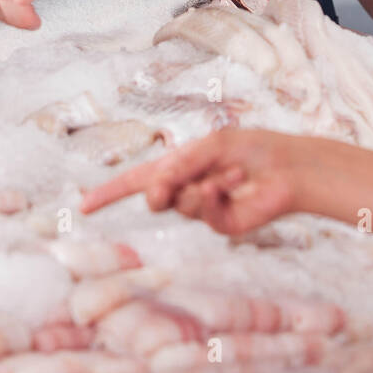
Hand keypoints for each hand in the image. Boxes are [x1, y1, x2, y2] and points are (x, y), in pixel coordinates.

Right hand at [79, 128, 308, 235]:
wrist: (289, 168)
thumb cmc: (252, 149)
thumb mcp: (211, 147)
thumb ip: (180, 167)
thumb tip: (154, 191)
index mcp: (180, 166)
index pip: (136, 180)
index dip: (110, 193)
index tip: (83, 206)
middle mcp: (187, 188)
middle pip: (154, 197)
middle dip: (160, 189)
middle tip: (166, 187)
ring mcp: (203, 209)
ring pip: (181, 206)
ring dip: (204, 186)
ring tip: (233, 174)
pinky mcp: (222, 225)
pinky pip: (204, 215)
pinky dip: (216, 198)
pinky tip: (236, 185)